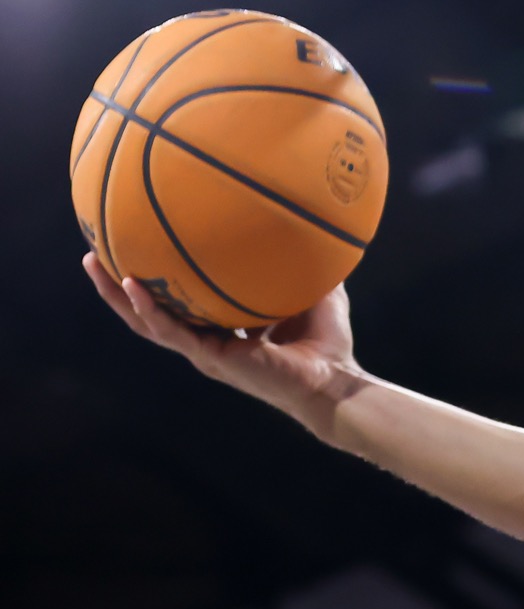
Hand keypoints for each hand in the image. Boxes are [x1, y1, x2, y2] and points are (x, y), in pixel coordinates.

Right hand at [81, 252, 364, 434]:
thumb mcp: (313, 290)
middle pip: (150, 310)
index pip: (181, 300)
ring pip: (147, 323)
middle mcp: (208, 340)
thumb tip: (304, 217)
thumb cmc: (328, 342)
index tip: (137, 245)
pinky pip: (170, 331)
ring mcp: (205, 351)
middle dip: (119, 284)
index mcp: (225, 327)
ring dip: (117, 295)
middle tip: (95, 252)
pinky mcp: (211, 358)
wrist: (335, 382)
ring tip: (94, 264)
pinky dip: (149, 309)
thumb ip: (302, 261)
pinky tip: (131, 285)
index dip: (158, 277)